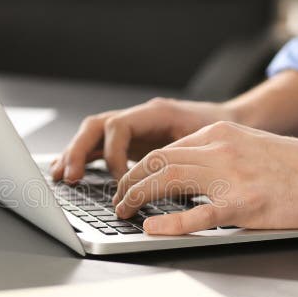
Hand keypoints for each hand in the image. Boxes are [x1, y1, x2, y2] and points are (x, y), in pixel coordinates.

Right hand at [51, 97, 231, 181]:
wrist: (235, 121)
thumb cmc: (226, 133)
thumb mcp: (207, 144)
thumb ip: (182, 159)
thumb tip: (160, 183)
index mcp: (156, 113)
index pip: (119, 127)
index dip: (114, 155)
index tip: (123, 182)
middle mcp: (140, 117)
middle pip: (96, 126)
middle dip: (79, 151)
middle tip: (70, 176)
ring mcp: (134, 128)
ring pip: (93, 135)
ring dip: (75, 155)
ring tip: (61, 176)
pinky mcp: (133, 141)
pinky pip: (102, 146)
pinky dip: (85, 159)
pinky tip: (71, 173)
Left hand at [111, 121, 297, 233]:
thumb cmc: (297, 166)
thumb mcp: (251, 144)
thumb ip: (218, 152)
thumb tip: (184, 168)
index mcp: (220, 133)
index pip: (166, 149)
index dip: (141, 168)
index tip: (130, 183)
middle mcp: (219, 150)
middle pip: (157, 161)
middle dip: (129, 181)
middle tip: (118, 200)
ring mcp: (230, 177)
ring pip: (166, 181)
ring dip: (137, 197)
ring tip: (124, 212)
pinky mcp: (243, 205)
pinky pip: (196, 214)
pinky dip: (168, 223)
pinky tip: (151, 228)